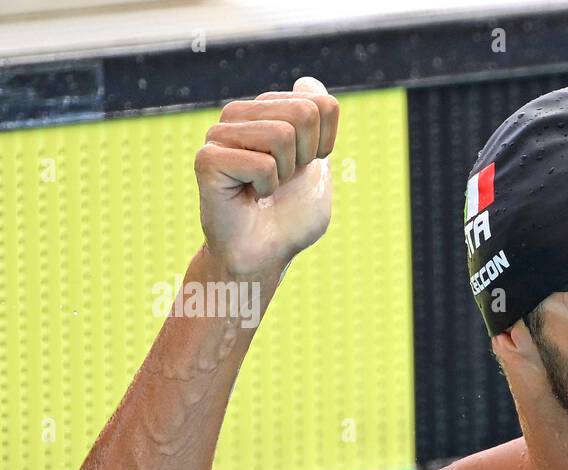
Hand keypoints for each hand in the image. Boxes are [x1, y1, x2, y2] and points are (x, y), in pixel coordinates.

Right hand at [195, 76, 339, 278]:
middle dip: (307, 157)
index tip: (305, 168)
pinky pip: (262, 164)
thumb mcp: (317, 166)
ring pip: (282, 135)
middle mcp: (239, 115)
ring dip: (286, 174)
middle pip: (303, 113)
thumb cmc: (289, 217)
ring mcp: (219, 134)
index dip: (325, 144)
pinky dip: (266, 188)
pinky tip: (249, 197)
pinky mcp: (208, 158)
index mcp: (266, 111)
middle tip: (284, 181)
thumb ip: (318, 125)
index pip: (321, 104)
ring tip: (265, 189)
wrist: (265, 254)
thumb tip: (308, 82)